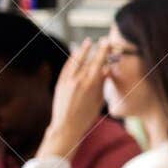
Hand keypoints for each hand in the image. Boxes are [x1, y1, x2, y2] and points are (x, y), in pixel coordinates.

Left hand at [41, 37, 108, 158]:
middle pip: (89, 60)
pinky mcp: (60, 83)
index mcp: (91, 85)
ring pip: (76, 61)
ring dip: (82, 50)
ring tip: (87, 42)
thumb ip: (102, 83)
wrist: (66, 125)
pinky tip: (76, 54)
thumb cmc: (86, 116)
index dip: (103, 51)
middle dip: (96, 50)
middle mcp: (78, 80)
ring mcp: (68, 80)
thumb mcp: (99, 100)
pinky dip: (73, 59)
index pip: (99, 63)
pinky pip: (67, 67)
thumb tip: (107, 70)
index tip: (107, 43)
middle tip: (101, 41)